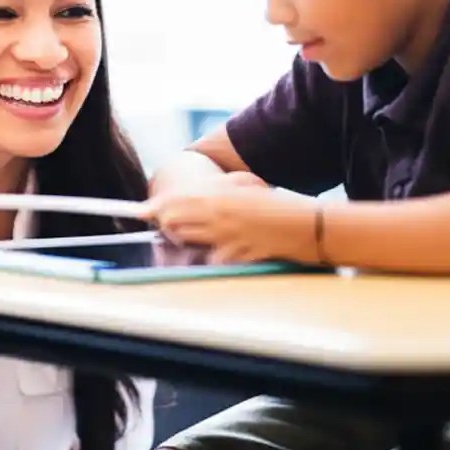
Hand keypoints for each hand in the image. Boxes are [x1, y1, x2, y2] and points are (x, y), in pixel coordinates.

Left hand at [148, 183, 322, 264]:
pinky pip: (213, 260)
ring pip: (188, 240)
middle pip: (175, 222)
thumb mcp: (248, 189)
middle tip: (165, 225)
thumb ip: (221, 192)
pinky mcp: (235, 256)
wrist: (306, 226)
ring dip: (186, 239)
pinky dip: (214, 258)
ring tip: (197, 235)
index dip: (157, 207)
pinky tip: (227, 252)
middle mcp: (218, 215)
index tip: (143, 211)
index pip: (176, 201)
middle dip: (167, 224)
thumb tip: (196, 196)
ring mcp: (225, 237)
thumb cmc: (277, 207)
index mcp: (220, 195)